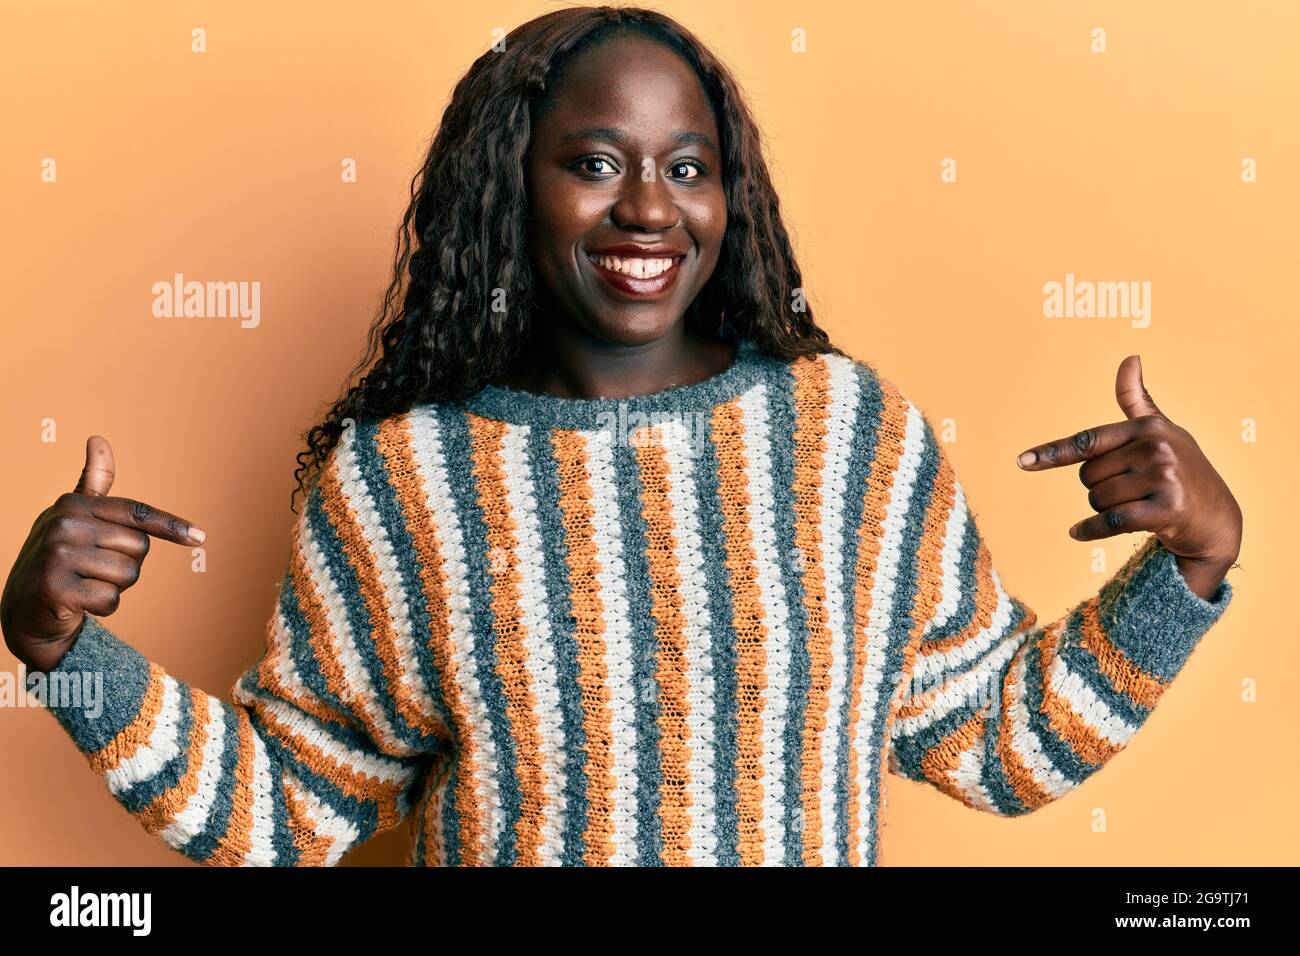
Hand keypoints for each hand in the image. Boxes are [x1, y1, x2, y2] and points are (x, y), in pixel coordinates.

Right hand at [0, 436, 205, 671]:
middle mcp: (63, 523)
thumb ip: (93, 483)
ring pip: (128, 575)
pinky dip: (103, 607)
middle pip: (139, 548)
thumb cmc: (62, 556)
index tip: (200, 537)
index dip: (171, 526)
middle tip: (95, 569)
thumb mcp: (77, 517)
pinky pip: (110, 599)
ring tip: (85, 583)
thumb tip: (98, 439)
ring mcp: (56, 554)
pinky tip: (79, 603)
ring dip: (115, 588)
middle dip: (128, 565)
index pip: (137, 512)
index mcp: (75, 504)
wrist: (25, 606)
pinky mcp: (54, 587)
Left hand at [1015, 356, 1241, 598]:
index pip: (1087, 441)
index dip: (1051, 453)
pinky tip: (1077, 533)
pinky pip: (1110, 521)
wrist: (1217, 518)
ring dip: (1103, 509)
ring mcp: (1164, 477)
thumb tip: (1131, 357)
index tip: (1021, 461)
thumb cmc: (1181, 469)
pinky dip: (1089, 530)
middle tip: (1128, 492)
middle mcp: (1156, 448)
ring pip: (1098, 500)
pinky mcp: (1168, 508)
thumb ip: (1138, 401)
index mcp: (1148, 427)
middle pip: (1088, 476)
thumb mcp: (1161, 431)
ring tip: (1133, 506)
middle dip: (1098, 488)